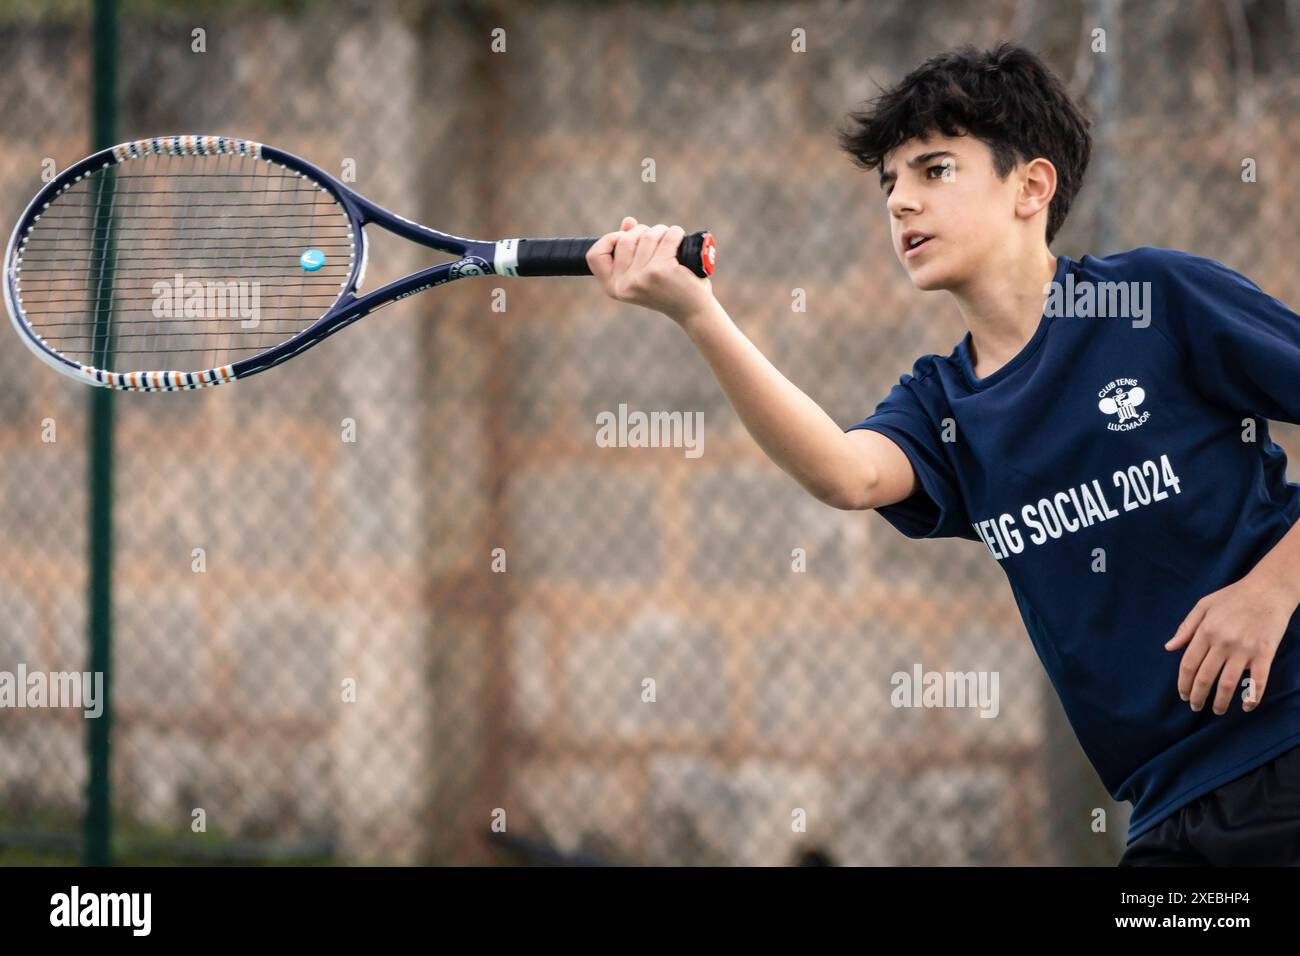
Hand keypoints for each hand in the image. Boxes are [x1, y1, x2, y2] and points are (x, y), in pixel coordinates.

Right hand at [586, 216, 714, 323]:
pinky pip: (667, 237)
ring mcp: (641, 278)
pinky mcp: (661, 270)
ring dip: (661, 231)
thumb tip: (628, 222)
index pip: (594, 255)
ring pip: (647, 235)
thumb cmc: (668, 288)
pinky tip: (680, 240)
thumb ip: (631, 248)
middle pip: (625, 239)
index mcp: (613, 287)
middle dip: (642, 232)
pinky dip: (676, 233)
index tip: (624, 237)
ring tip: (671, 242)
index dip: (609, 240)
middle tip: (657, 239)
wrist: (693, 310)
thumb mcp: (643, 271)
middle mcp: (624, 285)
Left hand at [1165, 572, 1295, 713]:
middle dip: (1197, 696)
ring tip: (1217, 711)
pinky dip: (1252, 697)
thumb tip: (1169, 647)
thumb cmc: (1233, 596)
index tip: (1183, 695)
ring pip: (1228, 683)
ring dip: (1220, 701)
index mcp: (1206, 631)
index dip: (1183, 683)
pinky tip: (1247, 706)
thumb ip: (1186, 628)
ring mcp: (1245, 649)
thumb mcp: (1203, 605)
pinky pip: (1259, 680)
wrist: (1269, 589)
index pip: (1188, 664)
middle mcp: (1223, 642)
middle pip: (1205, 677)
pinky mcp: (1265, 653)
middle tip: (1195, 707)